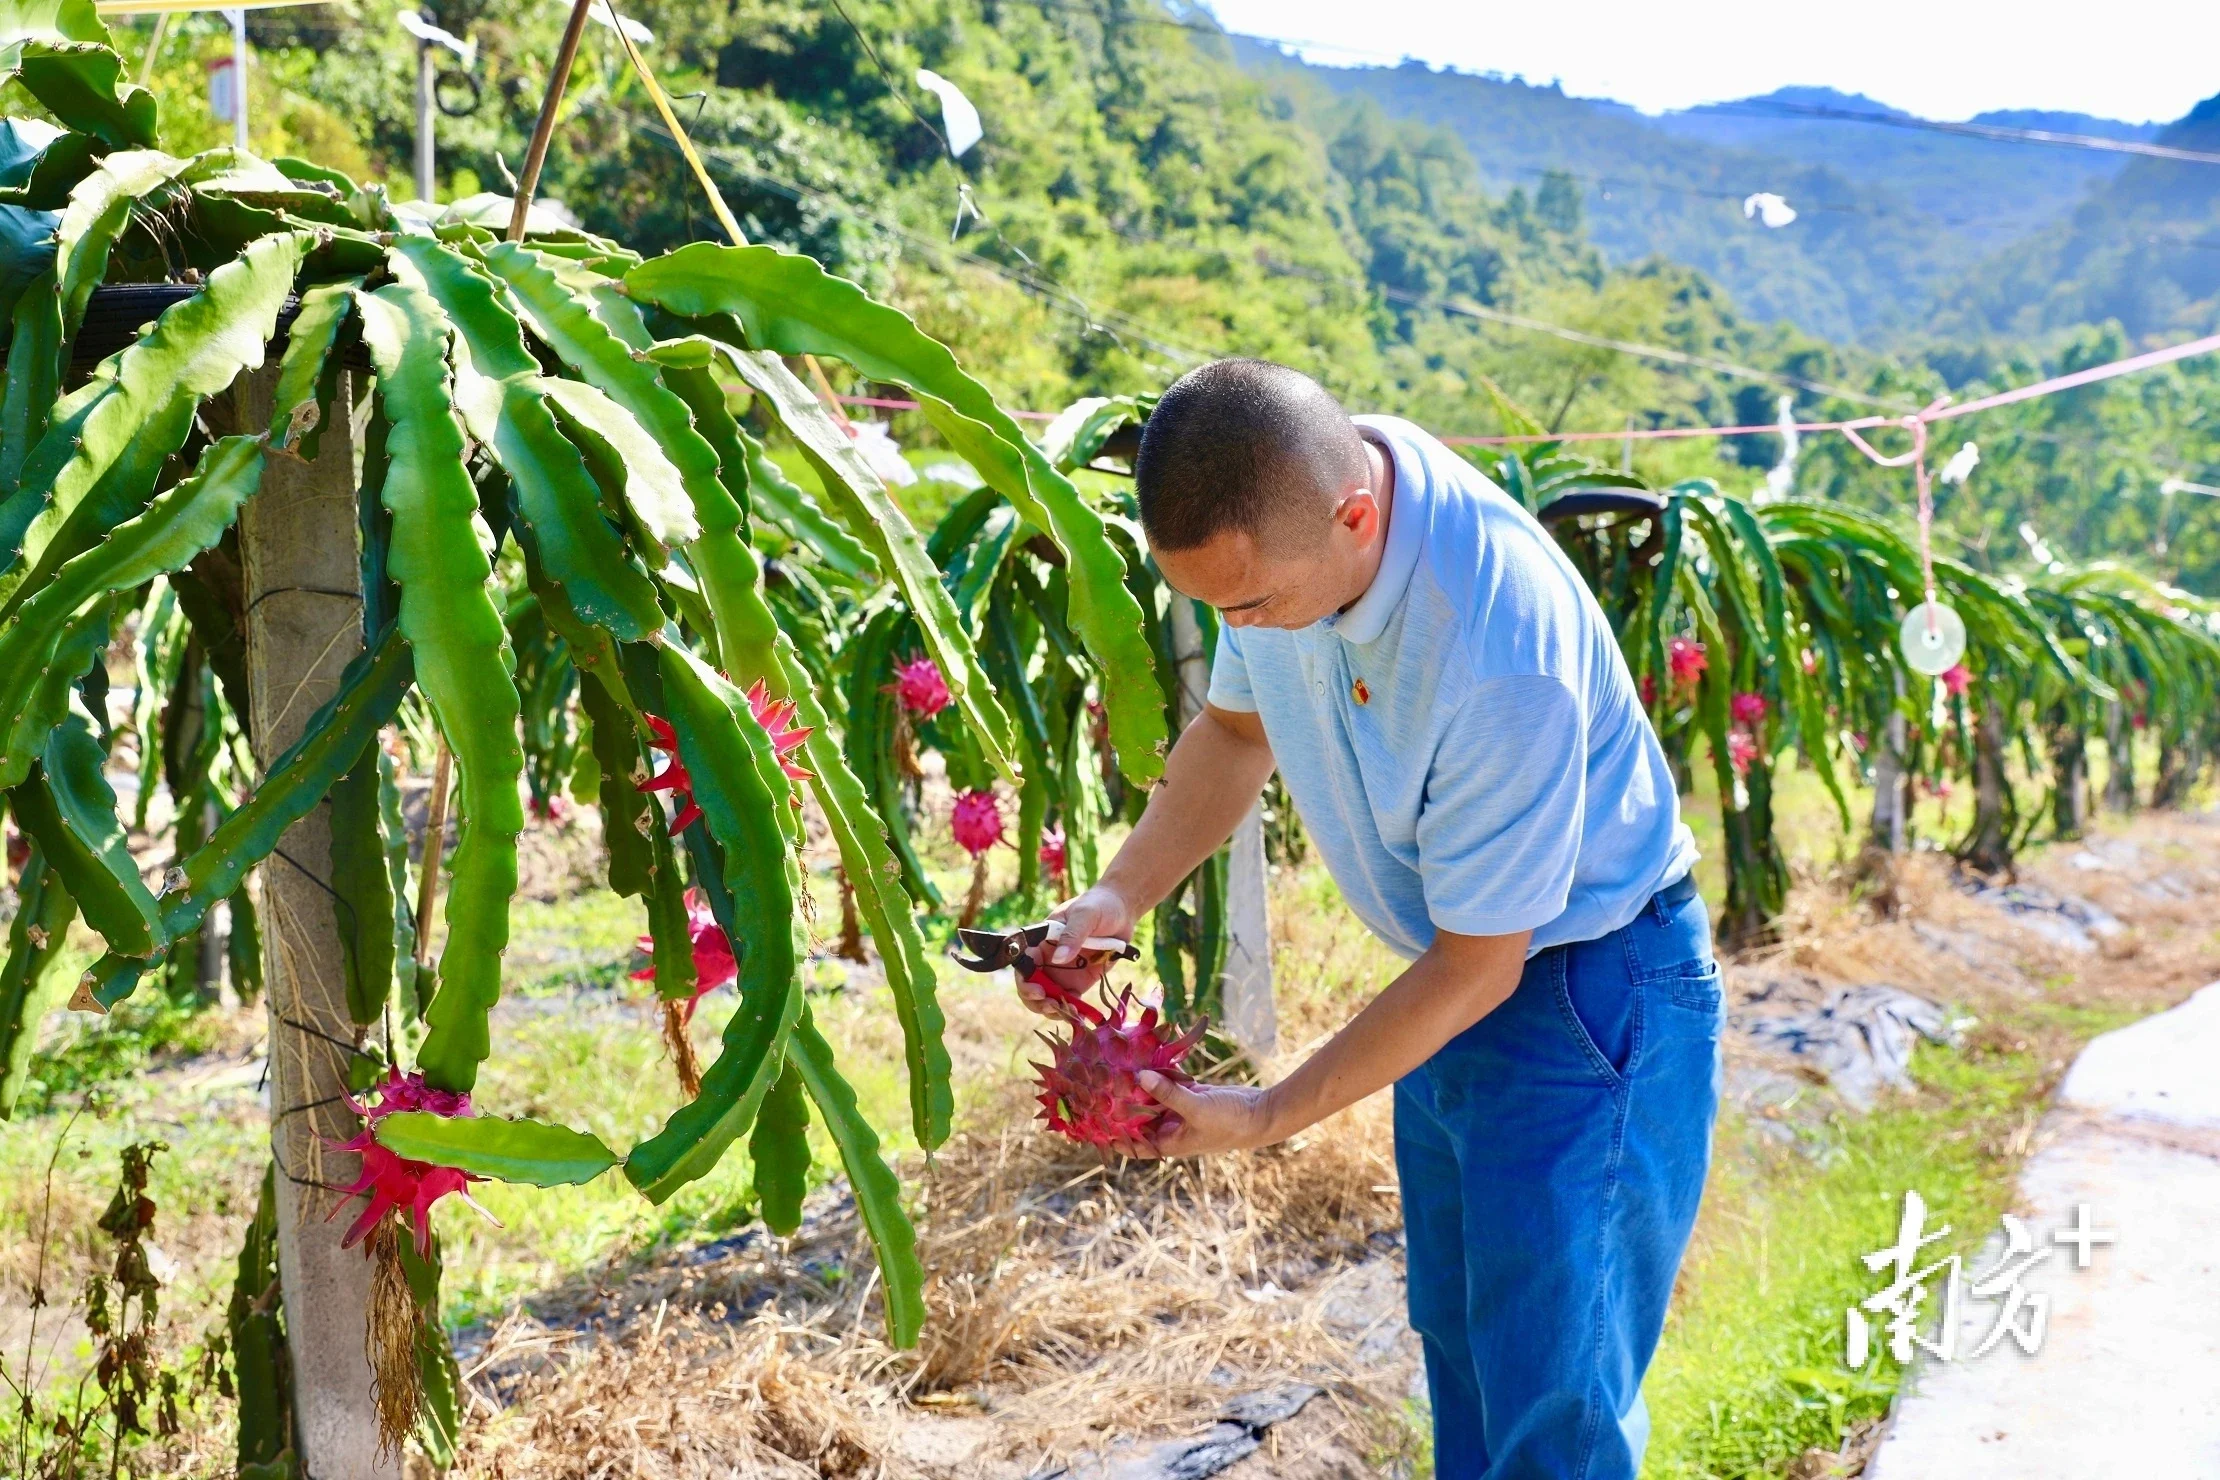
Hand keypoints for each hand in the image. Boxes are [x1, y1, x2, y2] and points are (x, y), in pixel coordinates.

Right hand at [1015, 883, 1136, 1018]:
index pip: (1024, 964)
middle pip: (1031, 986)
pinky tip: (1079, 1015)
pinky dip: (1072, 1011)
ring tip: (1069, 1012)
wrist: (1122, 911)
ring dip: (1053, 1009)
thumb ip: (1072, 935)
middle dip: (1036, 1000)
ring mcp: (1063, 972)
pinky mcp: (1079, 982)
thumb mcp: (1085, 915)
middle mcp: (1048, 959)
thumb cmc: (1099, 905)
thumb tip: (1058, 959)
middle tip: (1051, 1006)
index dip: (1025, 981)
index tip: (1037, 990)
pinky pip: (1070, 1001)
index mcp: (1042, 941)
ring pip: (1048, 998)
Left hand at [1107, 1073, 1281, 1158]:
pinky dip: (1158, 1073)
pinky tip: (1144, 1057)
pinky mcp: (1189, 1094)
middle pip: (1137, 1117)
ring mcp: (1179, 1111)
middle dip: (1120, 1102)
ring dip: (1138, 1084)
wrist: (1260, 1114)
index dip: (1111, 1134)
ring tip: (1114, 1066)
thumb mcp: (1196, 1108)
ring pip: (1151, 1097)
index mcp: (1167, 1141)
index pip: (1131, 1142)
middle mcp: (1169, 1128)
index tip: (1090, 1119)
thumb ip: (1167, 1093)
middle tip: (1097, 1082)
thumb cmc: (1229, 1121)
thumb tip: (1138, 1077)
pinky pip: (1167, 1083)